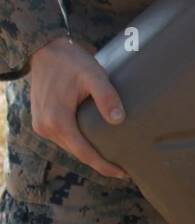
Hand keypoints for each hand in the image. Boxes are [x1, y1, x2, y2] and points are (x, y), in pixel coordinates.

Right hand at [30, 36, 128, 179]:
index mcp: (58, 121)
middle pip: (77, 153)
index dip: (104, 166)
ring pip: (70, 146)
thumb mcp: (93, 75)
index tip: (123, 173)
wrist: (45, 50)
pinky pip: (63, 137)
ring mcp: (41, 124)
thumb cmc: (70, 61)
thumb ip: (106, 96)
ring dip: (88, 153)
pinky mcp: (42, 119)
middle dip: (99, 162)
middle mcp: (46, 127)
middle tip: (122, 168)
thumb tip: (118, 120)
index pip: (85, 153)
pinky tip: (93, 141)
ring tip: (111, 157)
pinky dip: (79, 142)